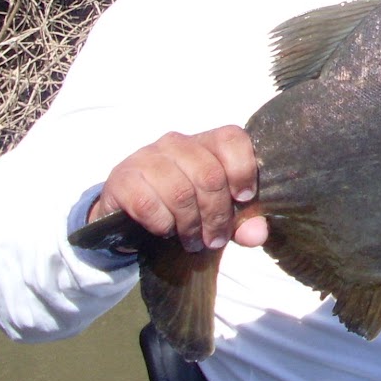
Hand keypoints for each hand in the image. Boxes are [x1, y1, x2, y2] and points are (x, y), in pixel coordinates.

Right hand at [89, 126, 265, 251]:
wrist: (128, 214)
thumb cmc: (183, 207)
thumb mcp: (217, 213)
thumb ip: (242, 221)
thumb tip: (257, 235)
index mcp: (205, 142)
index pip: (231, 139)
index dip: (243, 169)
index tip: (244, 199)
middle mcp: (177, 143)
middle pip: (209, 175)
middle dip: (217, 214)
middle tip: (215, 239)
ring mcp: (147, 157)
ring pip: (180, 192)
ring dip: (190, 224)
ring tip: (193, 241)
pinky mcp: (122, 179)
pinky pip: (149, 204)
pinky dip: (163, 224)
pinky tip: (165, 230)